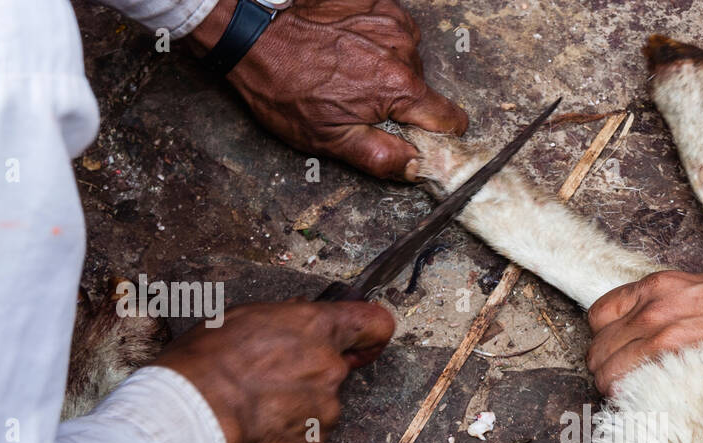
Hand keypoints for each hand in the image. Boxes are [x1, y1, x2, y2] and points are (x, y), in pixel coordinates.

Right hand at [151, 300, 393, 442]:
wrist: (188, 416)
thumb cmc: (203, 363)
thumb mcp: (239, 318)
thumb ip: (283, 320)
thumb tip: (297, 320)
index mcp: (316, 330)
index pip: (373, 325)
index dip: (369, 336)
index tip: (359, 345)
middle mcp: (330, 371)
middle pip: (335, 373)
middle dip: (307, 378)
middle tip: (265, 383)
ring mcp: (326, 414)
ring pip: (319, 411)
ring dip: (294, 412)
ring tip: (252, 411)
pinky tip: (254, 435)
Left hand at [190, 0, 467, 180]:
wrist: (252, 35)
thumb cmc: (285, 88)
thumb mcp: (330, 140)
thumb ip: (381, 157)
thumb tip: (417, 167)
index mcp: (399, 89)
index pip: (450, 119)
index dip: (436, 134)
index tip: (414, 136)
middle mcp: (404, 50)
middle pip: (424, 90)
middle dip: (401, 101)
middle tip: (360, 102)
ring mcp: (390, 21)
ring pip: (410, 59)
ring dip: (389, 69)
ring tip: (349, 71)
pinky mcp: (376, 1)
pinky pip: (394, 30)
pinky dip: (378, 41)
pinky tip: (350, 46)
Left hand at [586, 271, 702, 393]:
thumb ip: (673, 304)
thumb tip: (648, 327)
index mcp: (662, 286)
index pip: (600, 315)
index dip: (606, 337)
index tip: (619, 351)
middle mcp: (656, 309)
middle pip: (598, 349)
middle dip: (607, 368)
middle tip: (626, 383)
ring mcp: (664, 340)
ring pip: (607, 375)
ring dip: (616, 391)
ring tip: (636, 399)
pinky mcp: (676, 371)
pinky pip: (631, 393)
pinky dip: (632, 404)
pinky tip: (649, 408)